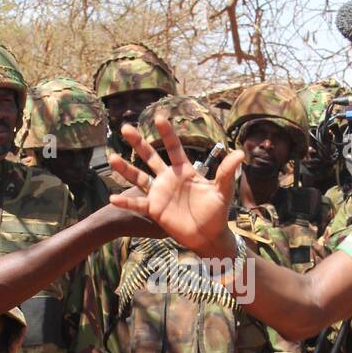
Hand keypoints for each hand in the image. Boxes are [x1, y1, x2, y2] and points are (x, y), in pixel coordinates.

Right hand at [108, 116, 245, 257]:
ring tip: (111, 157)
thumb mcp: (222, 190)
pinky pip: (138, 204)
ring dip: (125, 168)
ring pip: (139, 177)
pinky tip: (113, 198)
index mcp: (184, 171)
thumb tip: (240, 153)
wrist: (209, 235)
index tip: (159, 117)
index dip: (166, 133)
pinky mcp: (155, 209)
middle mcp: (169, 179)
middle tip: (125, 128)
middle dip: (138, 143)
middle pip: (150, 156)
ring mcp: (160, 193)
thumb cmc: (217, 211)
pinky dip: (126, 202)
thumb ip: (227, 171)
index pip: (173, 147)